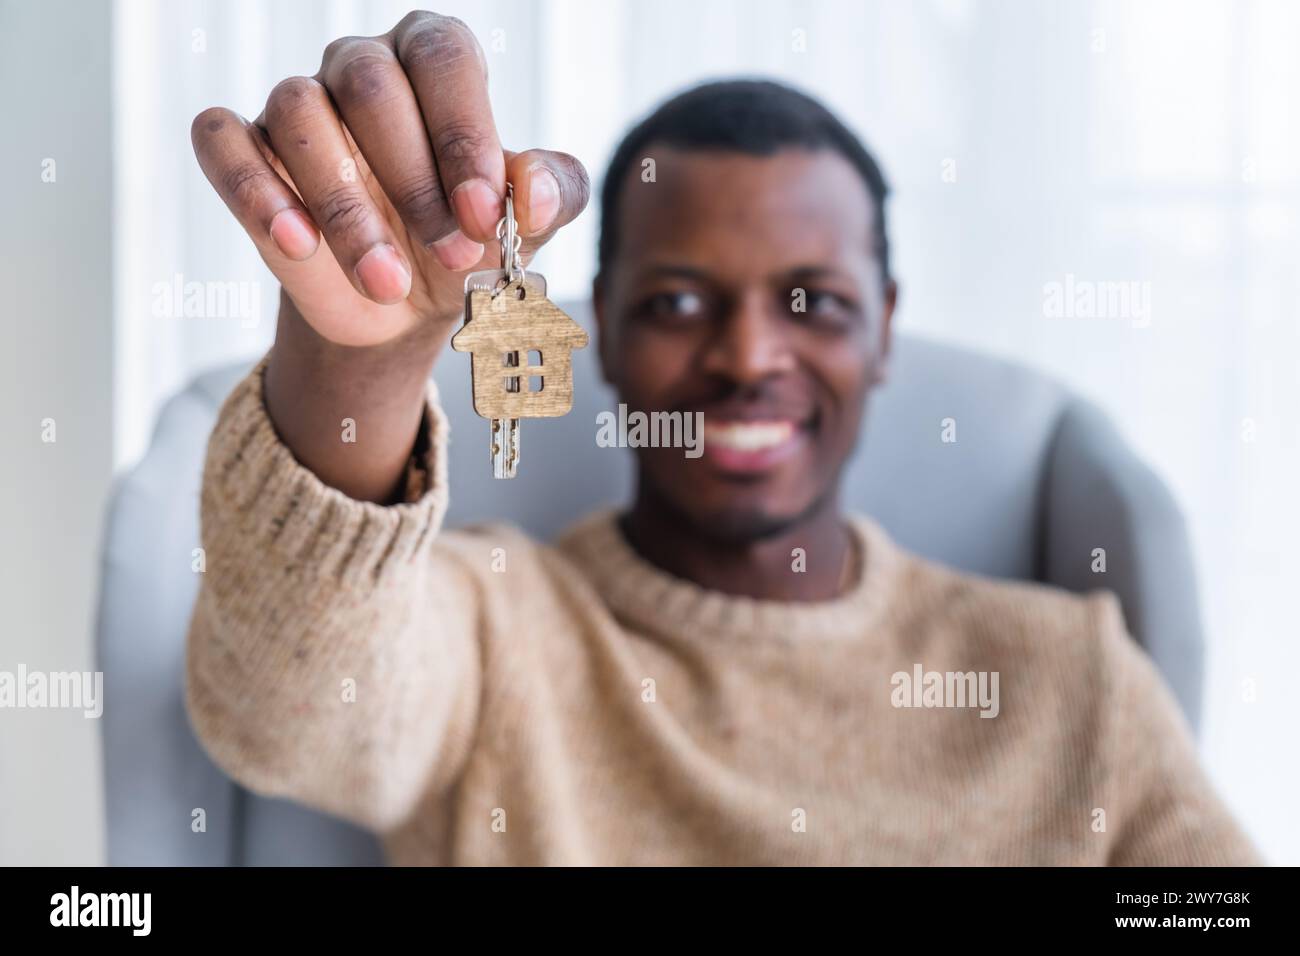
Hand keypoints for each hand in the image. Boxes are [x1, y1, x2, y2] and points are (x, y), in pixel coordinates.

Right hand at [190, 11, 588, 346]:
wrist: (405, 304)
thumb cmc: (467, 240)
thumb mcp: (530, 225)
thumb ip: (551, 193)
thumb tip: (530, 187)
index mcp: (435, 61)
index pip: (443, 58)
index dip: (463, 132)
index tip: (482, 213)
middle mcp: (363, 67)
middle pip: (372, 87)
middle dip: (415, 184)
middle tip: (451, 254)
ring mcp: (297, 103)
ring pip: (299, 115)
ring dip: (346, 210)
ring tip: (387, 283)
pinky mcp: (244, 148)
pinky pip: (222, 140)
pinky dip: (252, 188)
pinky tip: (296, 243)